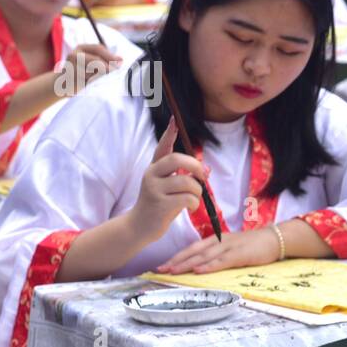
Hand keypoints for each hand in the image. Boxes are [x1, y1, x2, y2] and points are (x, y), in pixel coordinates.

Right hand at [56, 43, 122, 96]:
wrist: (64, 85)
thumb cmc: (83, 73)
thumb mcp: (95, 64)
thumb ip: (107, 60)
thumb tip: (121, 60)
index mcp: (81, 48)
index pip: (98, 48)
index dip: (110, 56)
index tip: (121, 62)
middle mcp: (74, 54)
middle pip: (95, 60)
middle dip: (107, 67)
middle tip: (115, 72)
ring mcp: (70, 65)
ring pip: (91, 71)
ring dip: (98, 76)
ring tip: (98, 78)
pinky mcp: (69, 78)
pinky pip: (85, 80)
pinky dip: (91, 82)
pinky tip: (89, 83)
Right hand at [128, 120, 205, 243]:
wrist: (140, 226)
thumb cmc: (160, 205)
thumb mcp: (171, 188)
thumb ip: (186, 177)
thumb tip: (207, 170)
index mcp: (154, 168)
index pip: (162, 147)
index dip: (169, 133)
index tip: (174, 120)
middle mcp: (152, 175)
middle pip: (177, 159)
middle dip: (196, 167)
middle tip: (203, 177)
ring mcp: (154, 189)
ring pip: (188, 182)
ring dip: (197, 192)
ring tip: (192, 199)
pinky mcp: (160, 204)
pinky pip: (188, 198)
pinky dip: (194, 204)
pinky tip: (188, 208)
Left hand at [156, 227, 279, 274]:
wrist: (275, 239)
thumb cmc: (254, 245)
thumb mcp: (232, 247)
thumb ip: (218, 253)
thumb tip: (201, 264)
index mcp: (216, 240)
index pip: (193, 248)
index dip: (177, 256)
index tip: (164, 265)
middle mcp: (220, 242)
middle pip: (194, 251)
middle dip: (176, 261)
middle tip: (161, 269)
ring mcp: (230, 247)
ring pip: (204, 256)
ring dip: (187, 264)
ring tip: (173, 271)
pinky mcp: (241, 254)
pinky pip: (222, 261)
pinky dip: (209, 266)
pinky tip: (199, 271)